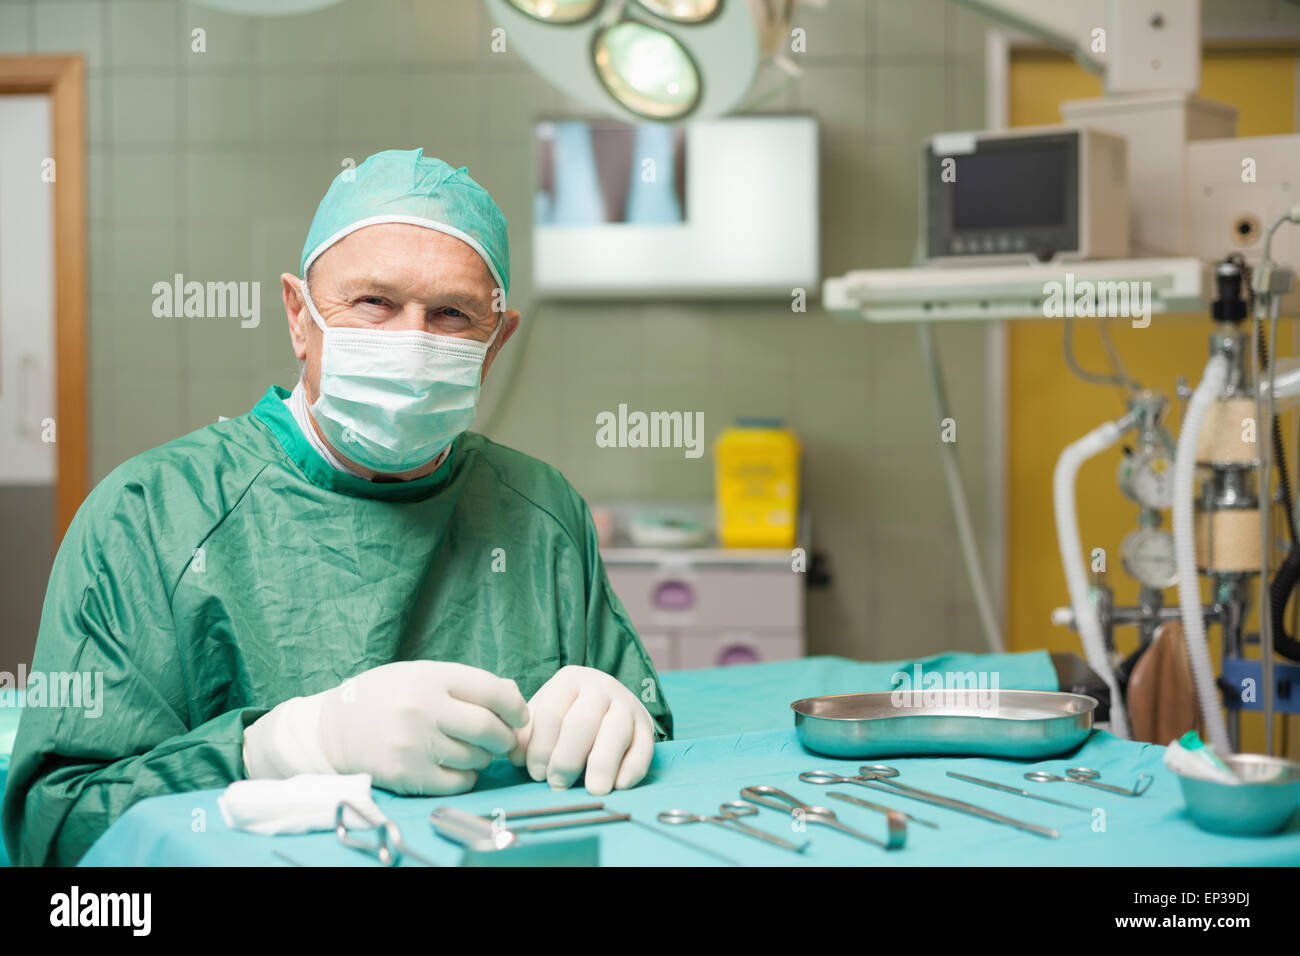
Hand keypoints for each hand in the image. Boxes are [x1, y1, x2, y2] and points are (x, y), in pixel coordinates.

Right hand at [244, 661, 528, 795]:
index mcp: (429, 678)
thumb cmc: (385, 697)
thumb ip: (465, 683)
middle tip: (503, 739)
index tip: (519, 716)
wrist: (331, 728)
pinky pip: (458, 781)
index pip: (493, 691)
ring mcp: (413, 744)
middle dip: (505, 737)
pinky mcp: (407, 775)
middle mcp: (422, 709)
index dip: (516, 707)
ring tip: (471, 749)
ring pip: (476, 758)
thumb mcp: (421, 674)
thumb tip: (514, 698)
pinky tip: (455, 766)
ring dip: (484, 757)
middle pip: (489, 729)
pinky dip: (466, 776)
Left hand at [508, 665, 653, 794]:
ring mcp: (627, 704)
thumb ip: (524, 733)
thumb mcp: (542, 715)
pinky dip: (632, 769)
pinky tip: (619, 785)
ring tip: (592, 790)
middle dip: (566, 760)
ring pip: (616, 733)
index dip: (539, 749)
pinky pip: (644, 748)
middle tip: (557, 785)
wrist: (608, 704)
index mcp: (569, 680)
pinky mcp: (647, 726)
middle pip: (582, 723)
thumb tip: (514, 754)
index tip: (535, 774)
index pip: (550, 715)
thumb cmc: (565, 716)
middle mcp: (601, 686)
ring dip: (601, 766)